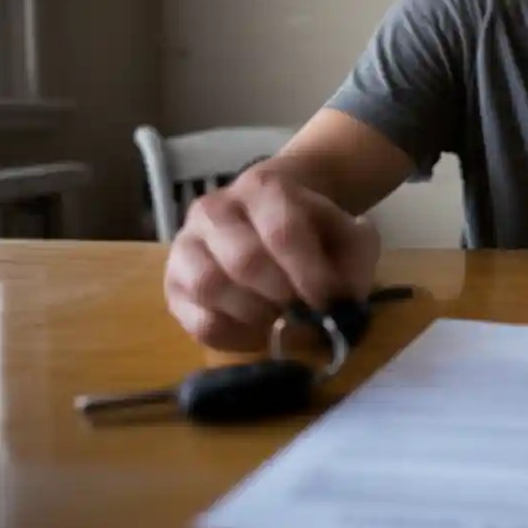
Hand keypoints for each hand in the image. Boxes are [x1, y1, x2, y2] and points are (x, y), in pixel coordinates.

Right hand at [164, 164, 380, 351]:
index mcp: (264, 189)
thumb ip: (354, 262)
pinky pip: (197, 320)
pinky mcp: (173, 285)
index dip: (310, 275)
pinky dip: (233, 337)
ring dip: (254, 316)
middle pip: (244, 260)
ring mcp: (186, 246)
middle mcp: (214, 210)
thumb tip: (342, 305)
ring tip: (280, 321)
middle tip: (305, 316)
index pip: (283, 232)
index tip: (331, 304)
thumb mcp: (346, 233)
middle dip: (283, 297)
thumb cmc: (312, 230)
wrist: (266, 217)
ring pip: (210, 286)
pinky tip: (257, 333)